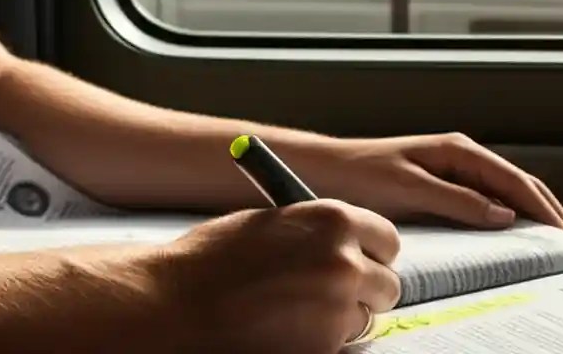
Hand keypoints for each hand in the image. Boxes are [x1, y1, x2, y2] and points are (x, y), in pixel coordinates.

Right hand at [155, 200, 400, 353]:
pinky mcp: (323, 350)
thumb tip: (347, 244)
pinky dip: (321, 343)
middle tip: (335, 293)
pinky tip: (286, 332)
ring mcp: (336, 312)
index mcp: (333, 221)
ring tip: (298, 313)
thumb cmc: (211, 260)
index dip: (373, 251)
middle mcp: (345, 264)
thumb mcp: (269, 224)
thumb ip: (314, 231)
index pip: (387, 238)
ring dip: (343, 319)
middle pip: (388, 284)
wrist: (175, 304)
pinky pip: (340, 347)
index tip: (363, 259)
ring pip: (366, 320)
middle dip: (366, 289)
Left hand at [295, 134, 562, 232]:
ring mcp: (451, 170)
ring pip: (503, 194)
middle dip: (547, 212)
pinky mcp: (439, 186)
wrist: (324, 169)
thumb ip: (458, 200)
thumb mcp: (410, 189)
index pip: (515, 181)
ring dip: (530, 216)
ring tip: (553, 243)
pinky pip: (482, 202)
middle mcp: (460, 157)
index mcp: (458, 151)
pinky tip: (512, 237)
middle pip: (517, 185)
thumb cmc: (360, 173)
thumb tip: (505, 215)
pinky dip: (505, 218)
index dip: (545, 209)